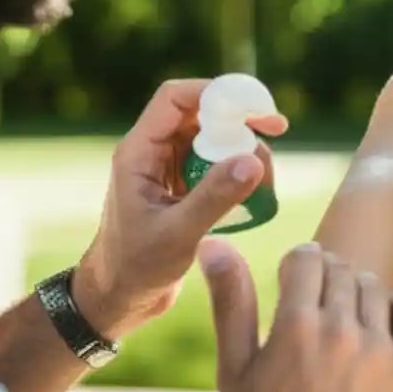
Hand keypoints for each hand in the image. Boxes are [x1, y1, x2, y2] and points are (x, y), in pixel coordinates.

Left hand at [73, 79, 287, 339]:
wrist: (119, 299)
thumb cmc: (135, 268)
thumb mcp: (177, 234)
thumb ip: (214, 197)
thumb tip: (254, 159)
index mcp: (139, 152)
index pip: (175, 98)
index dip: (215, 92)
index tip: (254, 108)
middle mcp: (153, 153)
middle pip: (201, 114)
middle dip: (239, 122)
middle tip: (274, 135)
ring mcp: (169, 170)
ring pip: (213, 139)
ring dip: (244, 149)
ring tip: (266, 179)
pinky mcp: (184, 189)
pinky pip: (217, 165)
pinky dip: (240, 172)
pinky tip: (256, 195)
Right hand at [200, 241, 392, 391]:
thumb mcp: (237, 371)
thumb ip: (230, 303)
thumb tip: (212, 242)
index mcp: (296, 327)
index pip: (306, 256)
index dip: (297, 264)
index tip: (293, 279)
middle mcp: (341, 331)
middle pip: (340, 268)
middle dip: (324, 277)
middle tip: (314, 302)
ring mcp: (379, 350)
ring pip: (374, 286)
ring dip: (358, 292)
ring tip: (342, 317)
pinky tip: (381, 324)